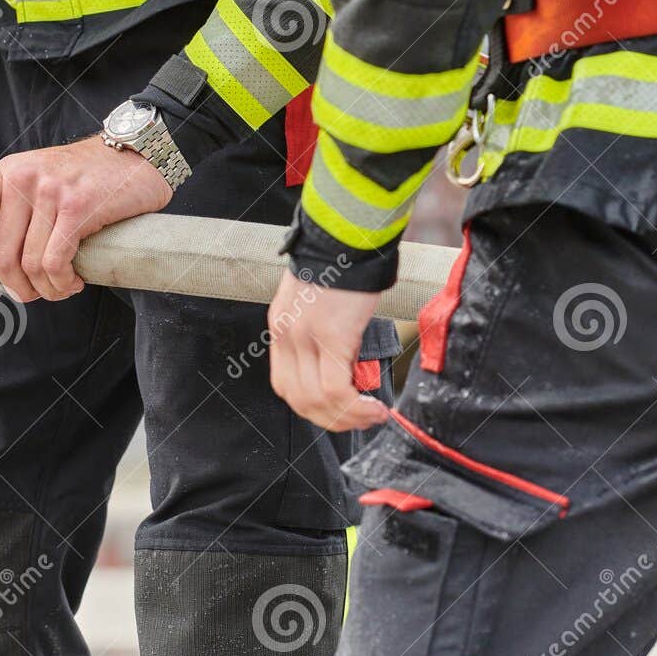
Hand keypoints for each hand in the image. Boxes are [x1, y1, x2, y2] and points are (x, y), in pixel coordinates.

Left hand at [0, 136, 172, 302]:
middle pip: (1, 255)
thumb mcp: (41, 175)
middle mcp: (23, 179)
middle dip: (17, 286)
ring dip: (45, 289)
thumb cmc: (90, 174)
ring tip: (60, 287)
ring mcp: (50, 193)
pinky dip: (61, 282)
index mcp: (9, 172)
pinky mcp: (77, 208)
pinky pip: (55, 262)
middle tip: (33, 292)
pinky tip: (73, 281)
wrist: (136, 154)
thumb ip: (18, 204)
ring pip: (30, 265)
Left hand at [268, 272, 390, 431]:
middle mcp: (287, 336)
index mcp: (282, 326)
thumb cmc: (341, 262)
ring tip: (372, 415)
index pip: (285, 384)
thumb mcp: (318, 302)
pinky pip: (337, 390)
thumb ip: (324, 334)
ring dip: (347, 419)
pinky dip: (356, 408)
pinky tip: (374, 407)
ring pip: (318, 402)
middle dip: (331, 420)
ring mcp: (307, 338)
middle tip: (359, 419)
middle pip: (299, 400)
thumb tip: (348, 364)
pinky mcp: (332, 335)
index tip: (339, 411)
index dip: (311, 406)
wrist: (347, 234)